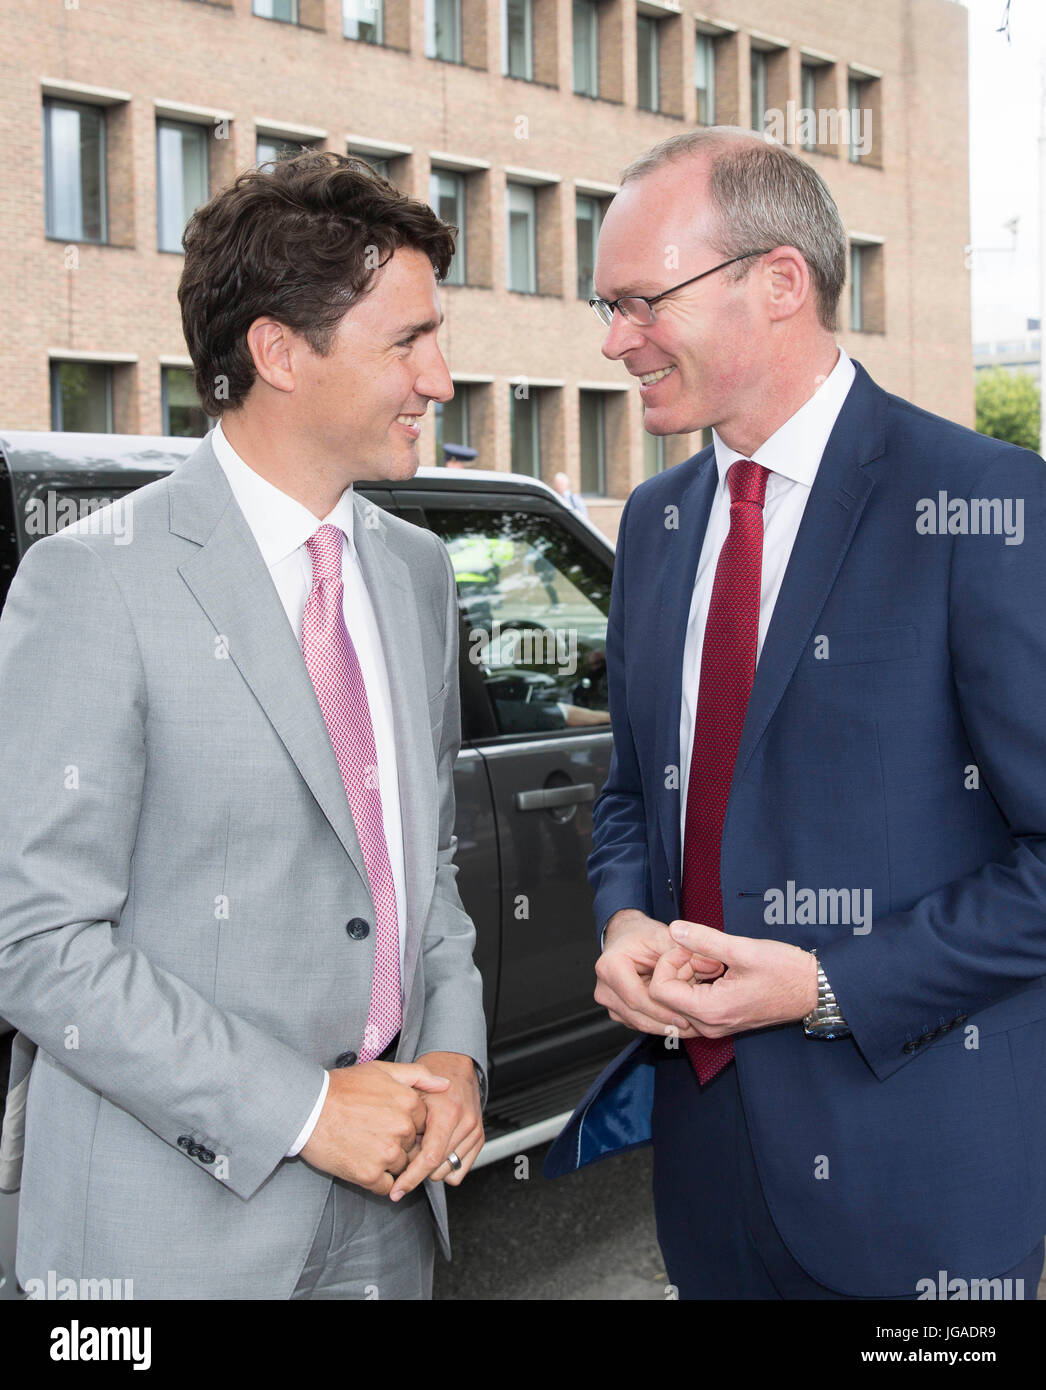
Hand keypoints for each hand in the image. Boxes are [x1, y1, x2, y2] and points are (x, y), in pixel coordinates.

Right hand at [300, 1061, 448, 1194]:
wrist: (307, 1110)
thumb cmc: (342, 1088)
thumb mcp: (381, 1070)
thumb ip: (417, 1075)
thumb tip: (446, 1084)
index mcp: (408, 1103)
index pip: (423, 1124)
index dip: (406, 1124)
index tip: (386, 1120)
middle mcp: (402, 1129)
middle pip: (413, 1146)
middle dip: (397, 1142)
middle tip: (371, 1132)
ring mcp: (386, 1153)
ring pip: (401, 1166)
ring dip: (387, 1161)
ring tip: (363, 1145)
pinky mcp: (369, 1175)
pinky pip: (386, 1186)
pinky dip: (376, 1179)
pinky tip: (360, 1162)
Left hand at [390, 1052, 483, 1201]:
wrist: (455, 1062)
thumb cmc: (430, 1074)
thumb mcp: (409, 1089)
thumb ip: (402, 1120)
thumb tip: (391, 1153)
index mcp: (447, 1113)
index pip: (428, 1158)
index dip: (410, 1178)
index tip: (396, 1191)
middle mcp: (465, 1123)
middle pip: (437, 1169)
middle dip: (417, 1169)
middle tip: (405, 1156)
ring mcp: (474, 1132)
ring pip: (448, 1172)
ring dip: (431, 1167)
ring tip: (421, 1147)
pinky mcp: (479, 1138)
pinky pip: (460, 1170)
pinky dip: (445, 1167)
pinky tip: (435, 1151)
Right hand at [594, 909, 723, 1038]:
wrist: (627, 936)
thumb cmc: (642, 936)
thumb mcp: (664, 936)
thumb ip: (686, 951)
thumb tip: (713, 964)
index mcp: (611, 967)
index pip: (637, 998)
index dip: (663, 1011)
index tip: (685, 1018)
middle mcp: (605, 988)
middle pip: (638, 1015)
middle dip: (667, 1023)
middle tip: (694, 1028)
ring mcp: (609, 1002)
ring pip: (639, 1023)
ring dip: (665, 1026)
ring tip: (691, 1027)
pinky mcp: (617, 1010)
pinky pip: (639, 1022)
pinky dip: (659, 1024)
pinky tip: (678, 1022)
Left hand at [648, 920, 818, 1036]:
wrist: (814, 990)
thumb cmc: (785, 971)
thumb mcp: (743, 949)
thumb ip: (704, 940)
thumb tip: (675, 929)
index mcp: (711, 1011)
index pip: (659, 990)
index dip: (668, 962)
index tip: (690, 947)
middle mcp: (709, 1025)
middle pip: (666, 995)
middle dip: (678, 967)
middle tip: (704, 952)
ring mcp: (715, 1026)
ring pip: (679, 999)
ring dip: (688, 974)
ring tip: (714, 959)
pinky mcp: (722, 1021)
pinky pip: (693, 1004)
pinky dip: (697, 983)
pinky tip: (718, 969)